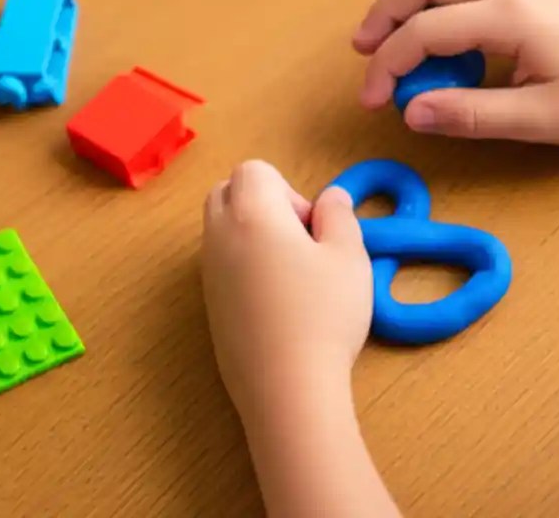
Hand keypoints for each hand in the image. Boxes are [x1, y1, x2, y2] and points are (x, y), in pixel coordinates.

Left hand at [202, 161, 371, 416]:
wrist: (286, 388)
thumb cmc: (323, 314)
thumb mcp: (349, 257)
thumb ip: (339, 216)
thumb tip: (330, 197)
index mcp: (251, 214)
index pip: (253, 170)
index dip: (289, 189)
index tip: (312, 229)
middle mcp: (219, 237)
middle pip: (227, 193)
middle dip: (263, 204)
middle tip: (300, 244)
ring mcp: (209, 275)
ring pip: (222, 230)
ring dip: (253, 237)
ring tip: (293, 277)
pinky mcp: (209, 308)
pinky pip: (222, 267)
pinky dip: (245, 269)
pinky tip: (279, 307)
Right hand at [354, 0, 558, 145]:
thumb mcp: (541, 120)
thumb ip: (471, 114)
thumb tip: (413, 112)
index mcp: (514, 15)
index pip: (425, 32)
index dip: (389, 66)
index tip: (374, 100)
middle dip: (385, 15)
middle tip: (364, 53)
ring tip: (393, 30)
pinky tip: (441, 14)